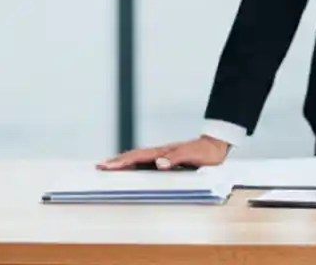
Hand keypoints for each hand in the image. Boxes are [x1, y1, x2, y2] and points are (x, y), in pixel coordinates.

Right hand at [96, 135, 229, 170]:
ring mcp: (162, 155)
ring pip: (138, 158)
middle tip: (99, 166)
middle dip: (116, 161)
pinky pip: (145, 162)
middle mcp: (160, 152)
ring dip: (122, 162)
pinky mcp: (166, 159)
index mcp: (163, 151)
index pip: (138, 157)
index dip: (122, 162)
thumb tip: (158, 164)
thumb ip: (176, 158)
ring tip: (107, 166)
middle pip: (133, 156)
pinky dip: (133, 164)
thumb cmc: (206, 152)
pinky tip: (129, 168)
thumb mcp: (193, 155)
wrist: (216, 146)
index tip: (107, 166)